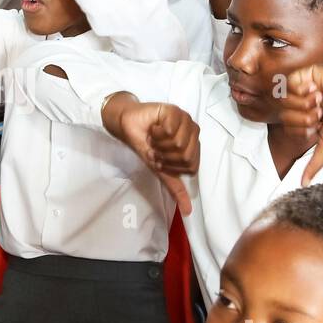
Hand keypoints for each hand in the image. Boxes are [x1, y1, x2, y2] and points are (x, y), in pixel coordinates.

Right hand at [105, 96, 198, 214]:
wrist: (129, 126)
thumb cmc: (146, 145)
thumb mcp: (161, 170)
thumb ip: (176, 188)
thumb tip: (188, 212)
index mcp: (194, 148)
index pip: (190, 166)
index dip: (172, 165)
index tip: (161, 158)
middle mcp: (193, 133)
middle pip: (185, 156)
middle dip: (165, 155)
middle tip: (156, 147)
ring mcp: (186, 120)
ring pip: (179, 143)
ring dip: (160, 144)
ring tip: (154, 136)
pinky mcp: (175, 110)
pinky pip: (171, 129)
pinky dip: (157, 133)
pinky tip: (154, 127)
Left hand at [278, 66, 322, 184]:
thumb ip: (314, 163)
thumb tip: (303, 184)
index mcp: (304, 116)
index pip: (286, 125)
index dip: (301, 127)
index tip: (318, 125)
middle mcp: (301, 101)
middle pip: (283, 113)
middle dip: (303, 117)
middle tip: (321, 113)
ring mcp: (303, 86)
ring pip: (284, 98)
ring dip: (303, 103)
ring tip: (321, 101)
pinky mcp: (307, 72)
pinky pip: (290, 81)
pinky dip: (303, 89)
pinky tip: (318, 90)